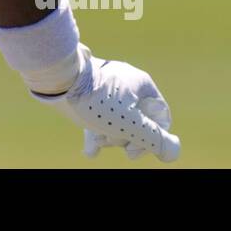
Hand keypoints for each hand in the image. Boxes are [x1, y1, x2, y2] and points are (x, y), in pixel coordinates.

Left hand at [36, 46, 180, 162]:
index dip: (152, 139)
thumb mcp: (130, 124)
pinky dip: (95, 131)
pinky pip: (97, 114)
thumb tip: (173, 152)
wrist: (57, 78)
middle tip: (109, 140)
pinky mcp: (87, 91)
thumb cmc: (96, 101)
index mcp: (142, 84)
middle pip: (137, 120)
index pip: (160, 118)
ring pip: (116, 119)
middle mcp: (126, 82)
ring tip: (96, 140)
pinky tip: (89, 149)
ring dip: (108, 136)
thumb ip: (155, 139)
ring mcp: (105, 86)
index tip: (132, 151)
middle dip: (124, 137)